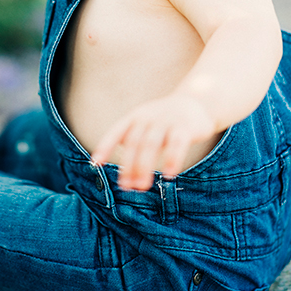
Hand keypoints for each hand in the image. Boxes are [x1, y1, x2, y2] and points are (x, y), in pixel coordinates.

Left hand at [90, 95, 215, 190]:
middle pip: (134, 142)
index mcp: (135, 117)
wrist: (195, 103)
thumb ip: (130, 140)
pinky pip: (177, 144)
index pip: (116, 131)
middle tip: (127, 187)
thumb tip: (114, 164)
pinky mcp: (185, 127)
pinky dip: (172, 159)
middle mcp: (148, 117)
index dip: (105, 146)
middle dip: (128, 166)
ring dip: (144, 166)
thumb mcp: (144, 124)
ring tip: (141, 186)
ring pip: (151, 144)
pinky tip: (169, 175)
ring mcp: (166, 121)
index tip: (95, 163)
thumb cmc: (164, 120)